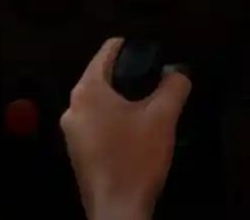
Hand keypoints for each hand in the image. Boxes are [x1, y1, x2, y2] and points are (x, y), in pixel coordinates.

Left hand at [61, 37, 191, 219]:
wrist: (118, 209)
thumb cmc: (136, 157)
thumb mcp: (163, 117)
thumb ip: (174, 86)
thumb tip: (178, 72)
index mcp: (87, 91)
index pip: (107, 51)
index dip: (132, 47)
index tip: (154, 53)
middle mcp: (72, 107)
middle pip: (103, 77)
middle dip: (130, 77)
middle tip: (158, 83)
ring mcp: (71, 132)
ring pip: (101, 103)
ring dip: (124, 101)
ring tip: (152, 108)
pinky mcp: (77, 152)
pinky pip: (98, 124)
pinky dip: (116, 121)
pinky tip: (137, 133)